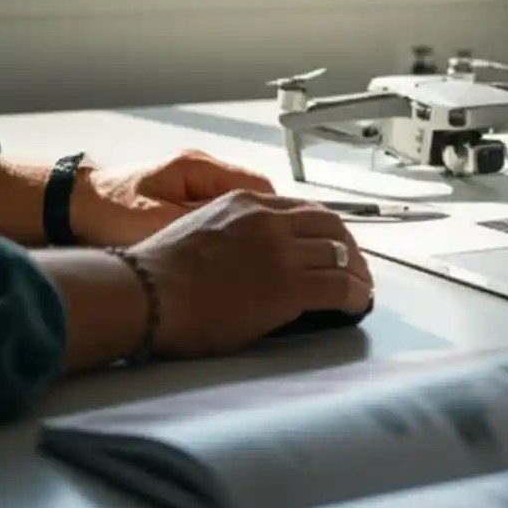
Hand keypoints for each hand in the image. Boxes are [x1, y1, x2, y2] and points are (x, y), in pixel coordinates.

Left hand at [73, 149, 274, 246]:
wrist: (68, 207)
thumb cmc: (106, 213)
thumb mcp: (160, 225)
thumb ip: (205, 227)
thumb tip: (243, 240)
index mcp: (198, 168)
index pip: (261, 187)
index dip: (278, 216)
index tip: (285, 242)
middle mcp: (199, 168)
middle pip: (254, 195)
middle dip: (266, 223)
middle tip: (271, 253)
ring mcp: (189, 180)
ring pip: (237, 203)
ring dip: (245, 227)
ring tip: (249, 255)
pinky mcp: (177, 194)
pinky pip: (217, 209)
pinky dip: (225, 228)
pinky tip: (222, 250)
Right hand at [129, 190, 373, 358]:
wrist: (146, 293)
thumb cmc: (158, 273)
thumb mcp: (200, 227)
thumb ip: (234, 232)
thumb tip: (251, 254)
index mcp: (246, 203)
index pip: (303, 209)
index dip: (324, 229)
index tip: (331, 245)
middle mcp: (270, 220)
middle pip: (330, 226)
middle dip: (348, 247)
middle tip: (354, 268)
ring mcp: (282, 251)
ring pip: (340, 255)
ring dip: (356, 273)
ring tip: (361, 289)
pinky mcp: (290, 285)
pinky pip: (340, 286)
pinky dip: (355, 295)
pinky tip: (357, 304)